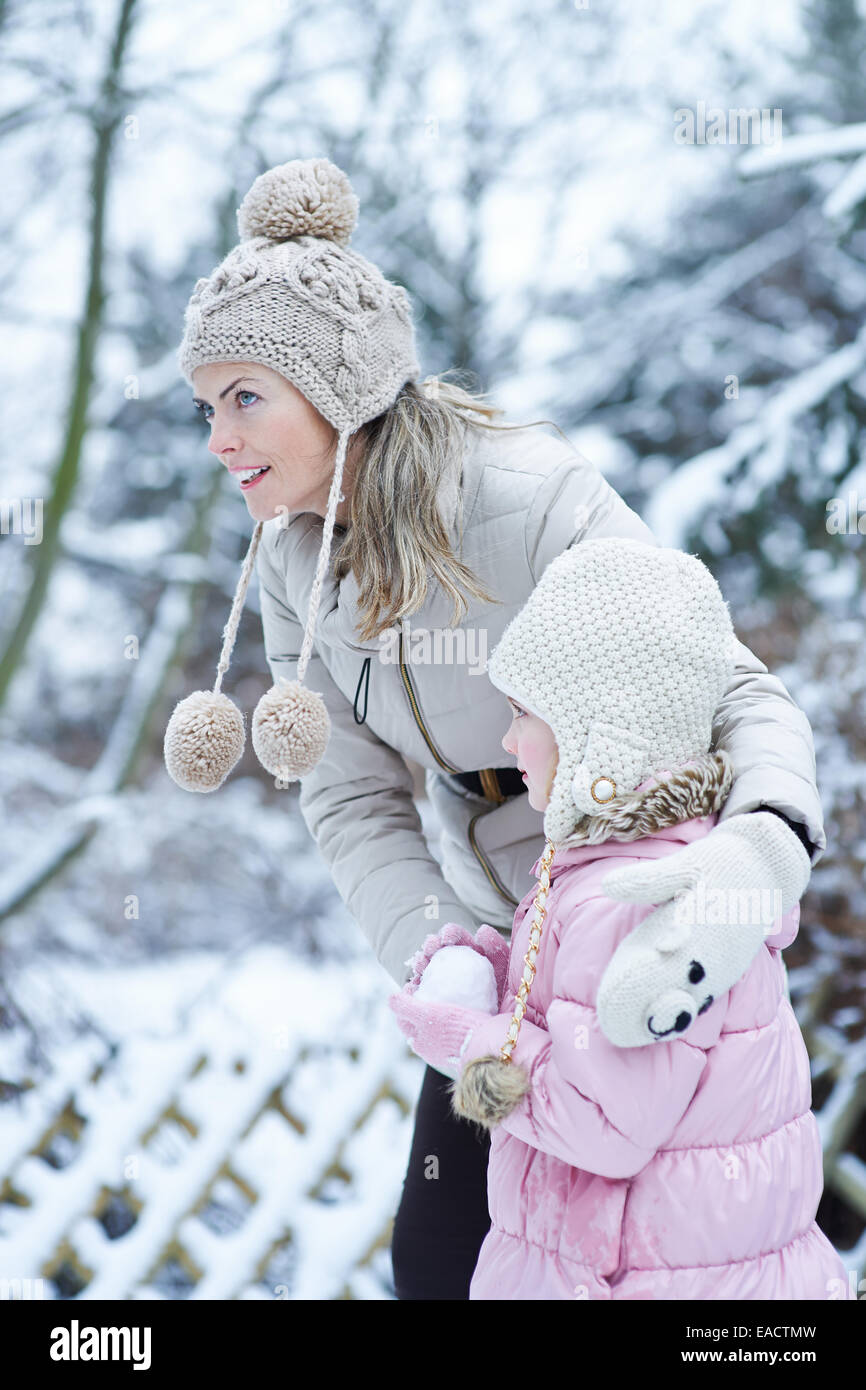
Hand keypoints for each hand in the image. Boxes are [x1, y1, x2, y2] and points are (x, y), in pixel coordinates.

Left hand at [387, 991, 493, 1080]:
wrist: (486, 1048)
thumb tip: (390, 998)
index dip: (405, 999)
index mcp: (418, 1042)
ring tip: (446, 998)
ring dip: (436, 1014)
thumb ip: (406, 1007)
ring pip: (435, 1029)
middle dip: (420, 1007)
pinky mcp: (465, 1049)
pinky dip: (452, 1022)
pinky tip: (462, 1011)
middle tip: (430, 989)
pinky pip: (453, 1032)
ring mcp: (448, 1051)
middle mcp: (430, 1050)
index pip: (403, 1018)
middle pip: (418, 1024)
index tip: (415, 984)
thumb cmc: (454, 1031)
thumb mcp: (426, 1014)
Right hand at [405, 922, 510, 1006]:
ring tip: (421, 964)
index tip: (447, 936)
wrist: (508, 1029)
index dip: (450, 933)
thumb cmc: (513, 997)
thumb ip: (496, 947)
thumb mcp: (507, 969)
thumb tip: (482, 931)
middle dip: (431, 946)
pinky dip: (414, 988)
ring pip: (427, 970)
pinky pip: (421, 994)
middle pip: (438, 951)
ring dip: (421, 963)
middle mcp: (455, 967)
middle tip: (430, 949)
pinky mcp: (434, 1005)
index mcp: (471, 953)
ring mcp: (443, 986)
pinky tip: (413, 985)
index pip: (457, 938)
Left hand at [596, 811, 811, 1047]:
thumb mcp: (685, 863)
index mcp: (697, 927)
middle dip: (646, 1012)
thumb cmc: (718, 863)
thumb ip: (648, 878)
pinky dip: (687, 1010)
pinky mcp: (730, 966)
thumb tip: (608, 884)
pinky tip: (667, 1024)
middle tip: (613, 1030)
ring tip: (632, 1034)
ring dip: (664, 1018)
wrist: (765, 866)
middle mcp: (712, 952)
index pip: (661, 965)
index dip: (635, 986)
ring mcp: (723, 963)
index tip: (613, 1002)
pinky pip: (708, 994)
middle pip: (675, 990)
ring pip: (693, 999)